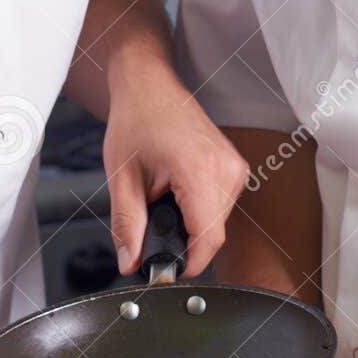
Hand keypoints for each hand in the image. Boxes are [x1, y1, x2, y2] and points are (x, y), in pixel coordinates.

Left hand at [102, 71, 248, 278]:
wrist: (150, 85)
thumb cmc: (136, 120)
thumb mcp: (122, 178)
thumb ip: (127, 225)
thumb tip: (130, 263)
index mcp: (199, 171)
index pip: (207, 240)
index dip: (187, 265)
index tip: (165, 273)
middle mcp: (225, 169)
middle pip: (212, 234)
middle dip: (183, 244)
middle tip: (150, 231)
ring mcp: (234, 167)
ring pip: (218, 222)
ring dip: (191, 226)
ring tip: (162, 202)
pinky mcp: (235, 166)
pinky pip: (221, 205)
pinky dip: (199, 211)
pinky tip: (176, 193)